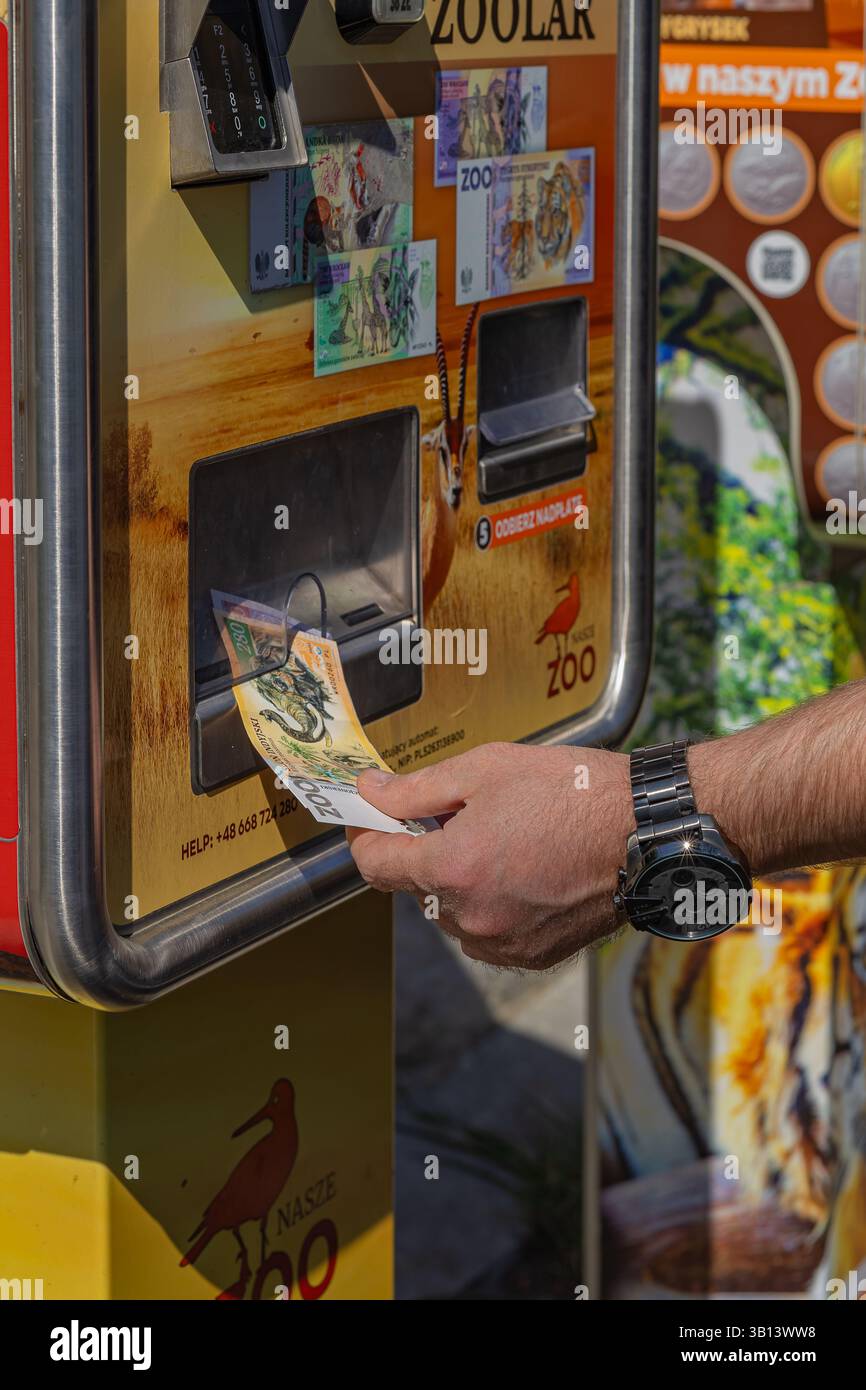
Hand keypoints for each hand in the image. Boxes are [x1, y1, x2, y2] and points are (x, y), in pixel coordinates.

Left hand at [347, 742, 632, 969]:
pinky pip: (487, 932)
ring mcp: (502, 942)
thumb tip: (370, 792)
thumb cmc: (574, 792)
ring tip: (504, 842)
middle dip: (427, 851)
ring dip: (460, 881)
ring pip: (451, 912)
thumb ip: (417, 788)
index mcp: (454, 867)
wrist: (646, 832)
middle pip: (415, 887)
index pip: (375, 865)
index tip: (372, 818)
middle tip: (463, 816)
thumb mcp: (487, 769)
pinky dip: (492, 905)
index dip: (367, 836)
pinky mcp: (531, 956)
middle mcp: (472, 916)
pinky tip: (523, 872)